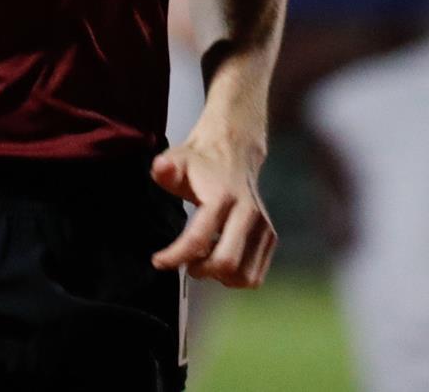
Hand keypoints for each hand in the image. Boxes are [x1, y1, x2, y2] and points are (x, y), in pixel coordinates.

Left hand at [150, 127, 275, 288]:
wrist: (233, 151)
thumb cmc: (200, 162)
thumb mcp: (177, 159)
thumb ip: (166, 168)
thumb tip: (161, 168)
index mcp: (222, 197)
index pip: (198, 238)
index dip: (175, 256)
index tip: (158, 261)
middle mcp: (247, 213)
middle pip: (226, 262)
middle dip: (200, 270)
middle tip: (186, 263)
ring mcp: (262, 226)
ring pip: (244, 275)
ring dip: (220, 277)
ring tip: (204, 261)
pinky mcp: (270, 236)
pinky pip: (254, 274)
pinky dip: (235, 276)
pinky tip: (221, 259)